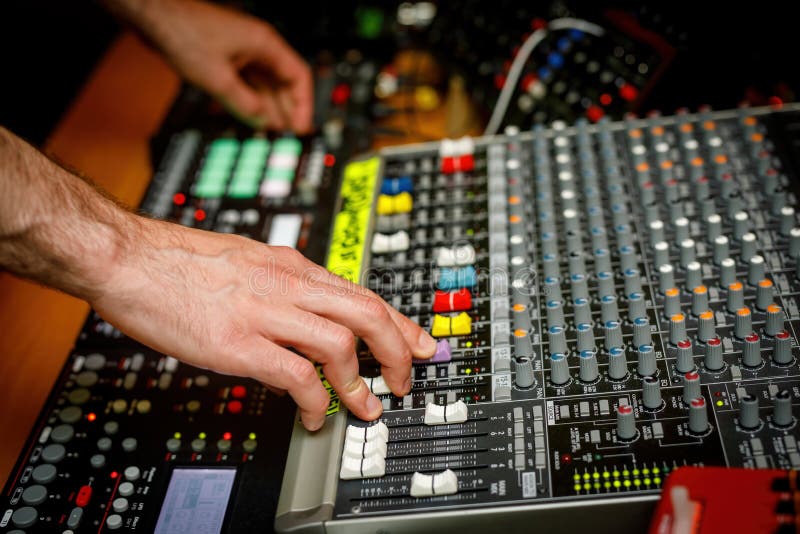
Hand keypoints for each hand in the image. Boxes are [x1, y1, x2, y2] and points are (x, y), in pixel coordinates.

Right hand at [92, 217, 436, 430]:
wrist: (127, 257)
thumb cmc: (180, 260)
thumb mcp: (249, 258)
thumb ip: (286, 281)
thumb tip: (314, 306)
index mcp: (292, 265)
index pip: (364, 293)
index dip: (402, 323)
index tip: (422, 345)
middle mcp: (288, 284)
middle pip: (368, 315)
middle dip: (397, 354)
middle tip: (402, 383)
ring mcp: (264, 312)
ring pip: (341, 345)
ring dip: (359, 384)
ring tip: (362, 407)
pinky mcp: (237, 342)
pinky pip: (295, 375)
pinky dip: (314, 401)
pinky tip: (313, 415)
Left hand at [127, 0, 312, 131]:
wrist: (153, 15)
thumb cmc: (183, 32)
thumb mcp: (218, 79)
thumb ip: (245, 104)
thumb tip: (263, 123)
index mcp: (265, 44)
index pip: (298, 77)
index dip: (303, 105)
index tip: (300, 127)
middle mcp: (258, 47)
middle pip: (283, 82)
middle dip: (287, 110)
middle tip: (287, 135)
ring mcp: (242, 51)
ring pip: (264, 84)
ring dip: (268, 108)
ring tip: (271, 131)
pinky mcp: (227, 57)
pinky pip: (248, 83)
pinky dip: (252, 100)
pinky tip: (252, 117)